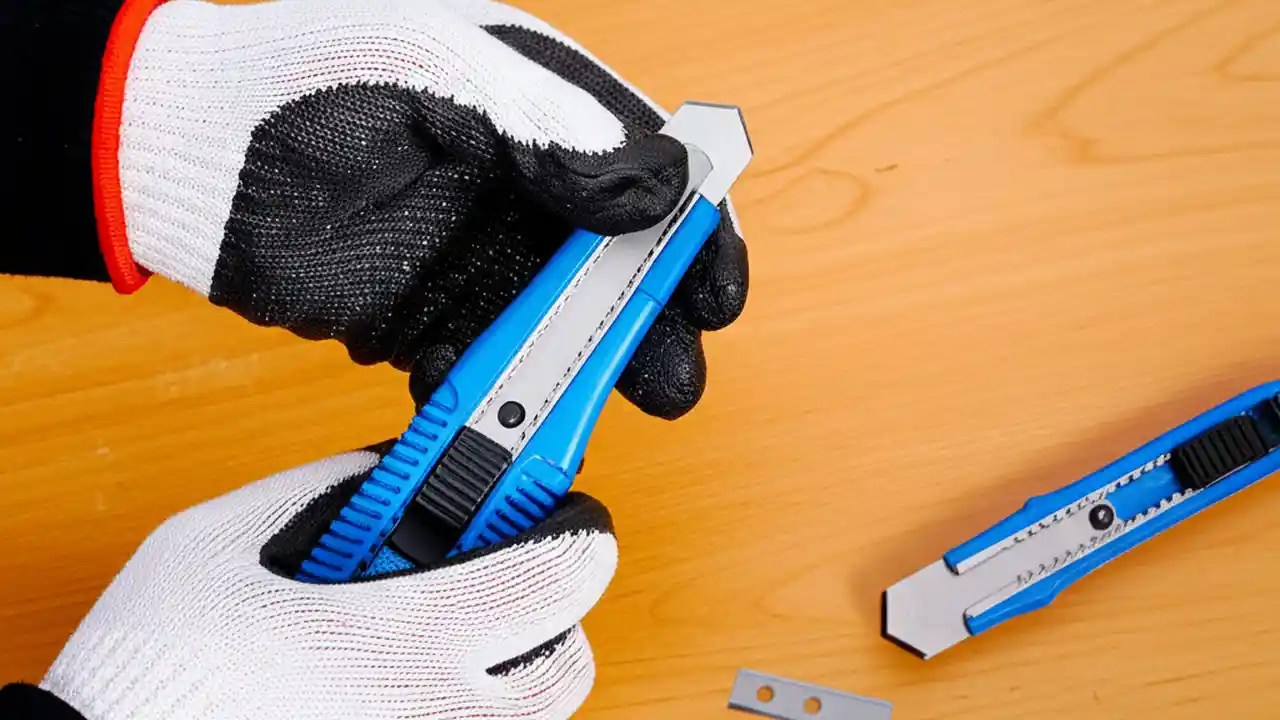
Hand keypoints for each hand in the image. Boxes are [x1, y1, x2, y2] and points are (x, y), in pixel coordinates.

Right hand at [38, 449, 617, 718]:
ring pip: (529, 713)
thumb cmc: (158, 665)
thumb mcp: (232, 537)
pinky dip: (471, 699)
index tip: (560, 493)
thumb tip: (392, 466)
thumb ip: (333, 488)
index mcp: (404, 637)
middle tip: (507, 559)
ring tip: (450, 615)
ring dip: (514, 656)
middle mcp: (433, 710)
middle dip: (554, 602)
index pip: (560, 574)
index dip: (577, 522)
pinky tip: (412, 668)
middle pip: (566, 659)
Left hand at [99, 0, 748, 418]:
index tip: (717, 288)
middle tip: (675, 370)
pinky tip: (499, 406)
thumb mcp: (434, 74)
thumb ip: (545, 127)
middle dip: (655, 320)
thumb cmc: (302, 82)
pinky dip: (499, 394)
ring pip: (562, 327)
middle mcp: (522, 189)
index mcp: (541, 109)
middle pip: (621, 264)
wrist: (191, 158)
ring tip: (602, 404)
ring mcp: (477, 259)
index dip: (695, 233)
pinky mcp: (428, 319)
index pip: (652, 173)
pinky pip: (484, 367)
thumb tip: (658, 183)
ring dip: (588, 371)